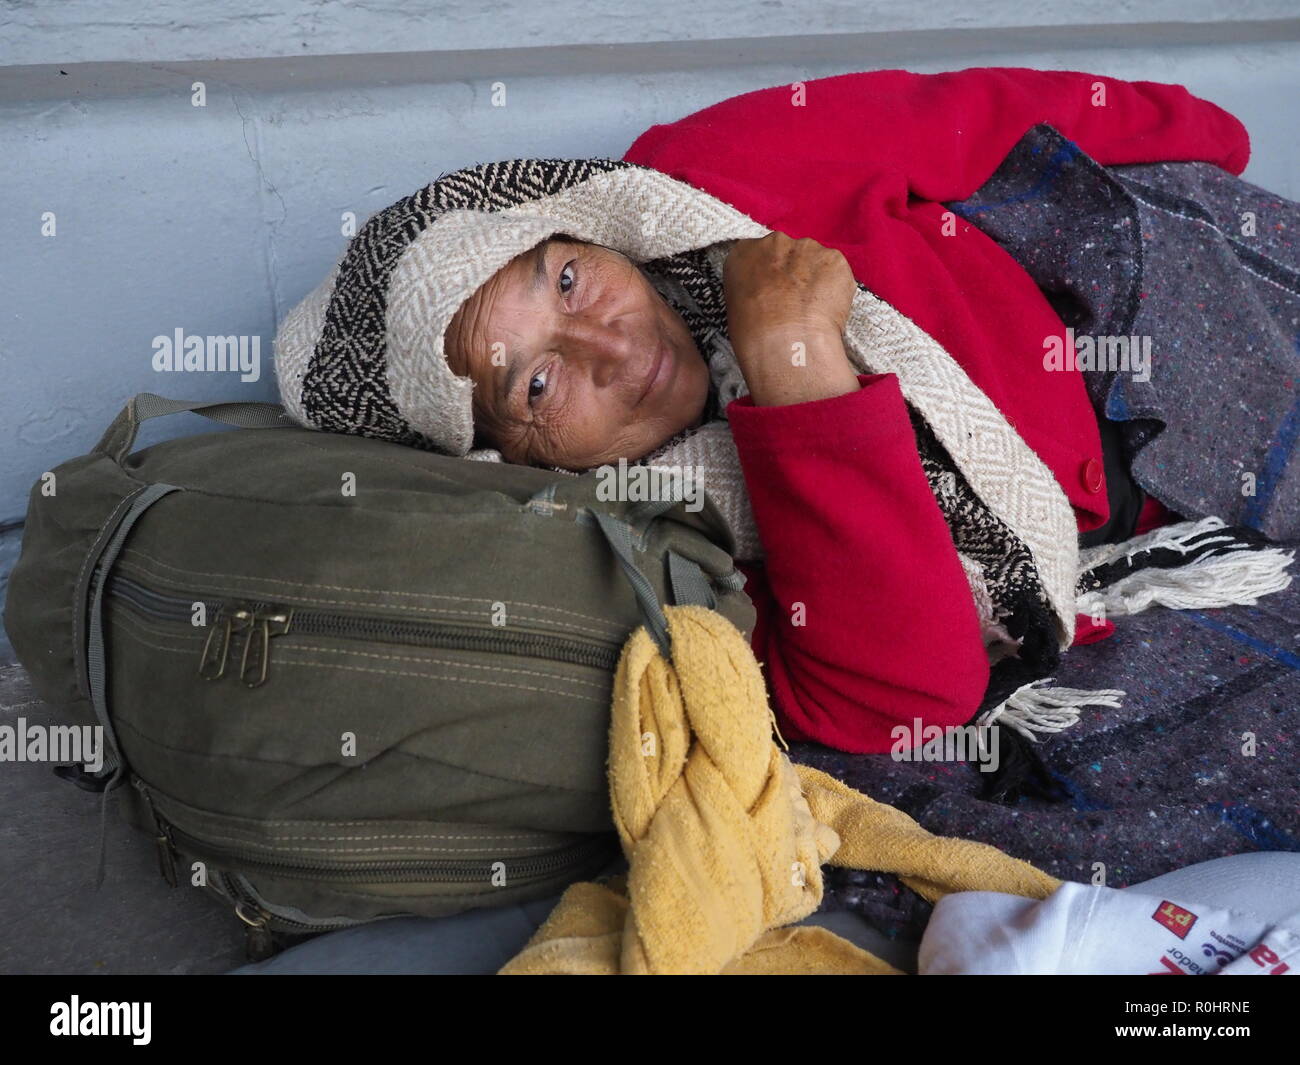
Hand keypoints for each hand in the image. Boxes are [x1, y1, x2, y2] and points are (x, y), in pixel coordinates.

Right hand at [722, 232, 860, 405]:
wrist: (785, 341)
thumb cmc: (753, 332)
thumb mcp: (736, 307)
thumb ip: (752, 289)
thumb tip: (767, 296)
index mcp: (744, 252)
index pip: (757, 256)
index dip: (767, 276)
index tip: (772, 292)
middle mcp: (776, 242)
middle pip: (788, 253)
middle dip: (792, 273)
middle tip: (794, 302)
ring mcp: (808, 248)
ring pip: (815, 261)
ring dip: (815, 279)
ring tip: (813, 309)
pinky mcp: (835, 259)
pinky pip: (836, 271)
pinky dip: (835, 288)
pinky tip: (828, 309)